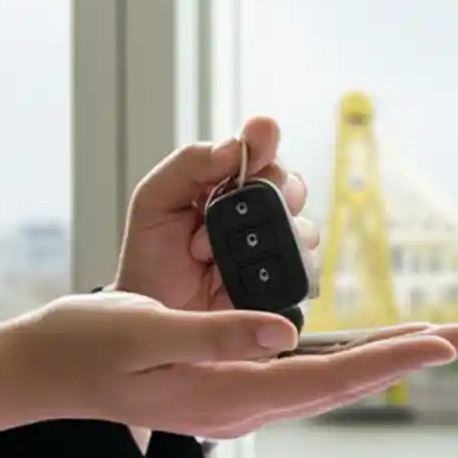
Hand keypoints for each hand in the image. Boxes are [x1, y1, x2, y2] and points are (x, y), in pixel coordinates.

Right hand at [0, 292, 457, 453]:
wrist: (47, 370)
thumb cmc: (87, 346)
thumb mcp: (146, 331)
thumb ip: (219, 335)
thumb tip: (287, 333)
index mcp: (228, 395)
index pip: (330, 378)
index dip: (392, 357)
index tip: (444, 341)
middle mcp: (245, 404)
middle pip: (347, 381)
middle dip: (411, 357)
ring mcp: (243, 399)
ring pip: (334, 378)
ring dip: (388, 356)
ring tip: (438, 337)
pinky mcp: (237, 384)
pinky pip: (308, 372)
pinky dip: (349, 356)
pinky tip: (372, 344)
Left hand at [114, 117, 318, 310]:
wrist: (153, 320)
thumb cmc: (152, 260)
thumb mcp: (156, 199)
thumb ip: (190, 163)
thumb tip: (236, 145)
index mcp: (227, 185)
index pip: (261, 154)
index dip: (264, 145)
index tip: (262, 137)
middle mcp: (257, 213)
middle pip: (291, 186)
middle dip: (272, 191)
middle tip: (231, 210)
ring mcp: (273, 248)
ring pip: (304, 227)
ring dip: (268, 237)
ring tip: (215, 257)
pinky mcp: (283, 282)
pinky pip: (306, 267)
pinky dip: (286, 266)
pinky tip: (248, 274)